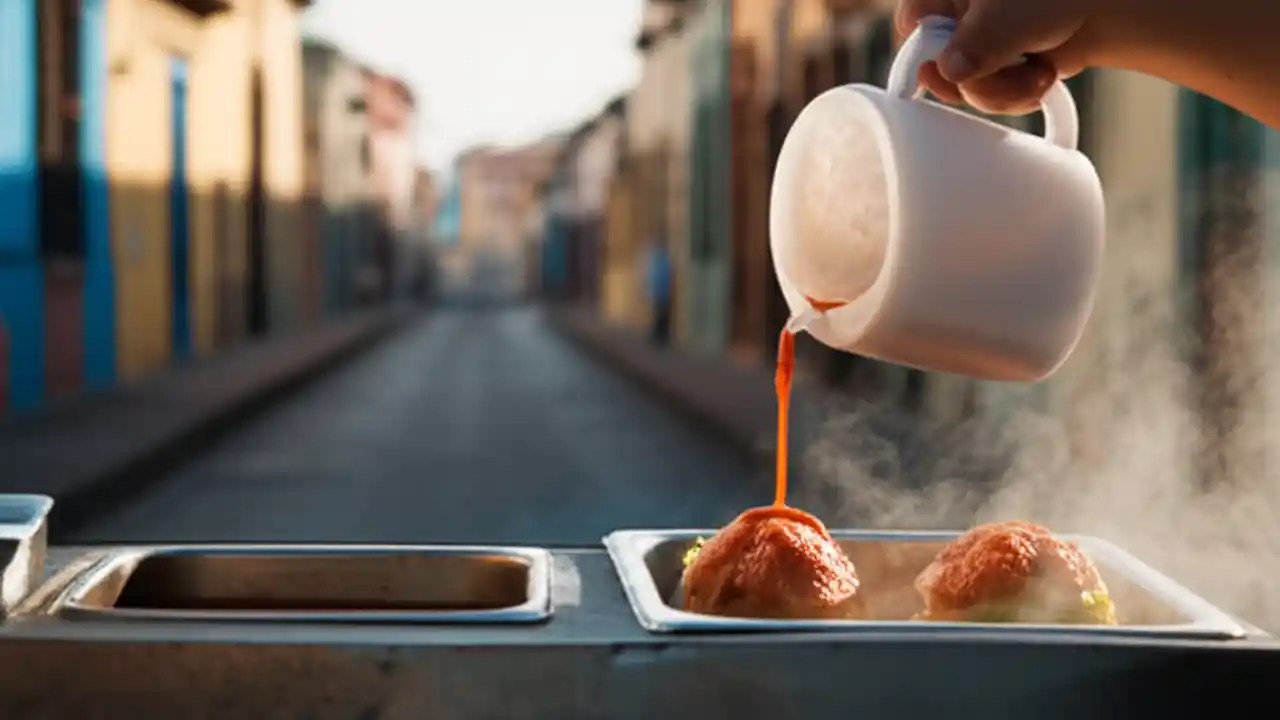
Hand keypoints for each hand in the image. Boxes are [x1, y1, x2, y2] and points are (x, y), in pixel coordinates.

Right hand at [895, 0, 1109, 113]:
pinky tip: (1041, 78)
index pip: (912, 22)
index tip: (944, 70)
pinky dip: (1016, 95)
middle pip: (936, 64)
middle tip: (998, 77)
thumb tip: (948, 71)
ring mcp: (980, 45)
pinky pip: (990, 94)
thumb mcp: (1011, 13)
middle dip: (973, 82)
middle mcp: (961, 18)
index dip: (922, 50)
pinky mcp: (1000, 67)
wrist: (1110, 7)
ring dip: (1002, 92)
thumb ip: (978, 42)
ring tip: (1036, 76)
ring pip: (966, 86)